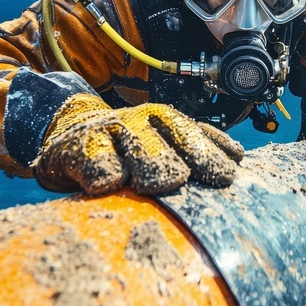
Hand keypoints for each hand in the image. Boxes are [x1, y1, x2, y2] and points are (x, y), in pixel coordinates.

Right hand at [34, 94, 243, 195]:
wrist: (69, 132)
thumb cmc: (125, 147)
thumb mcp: (160, 141)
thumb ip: (195, 146)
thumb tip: (237, 156)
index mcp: (165, 120)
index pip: (195, 134)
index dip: (211, 152)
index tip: (228, 173)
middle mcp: (140, 121)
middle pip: (170, 134)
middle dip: (186, 154)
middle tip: (193, 178)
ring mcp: (108, 132)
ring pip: (134, 144)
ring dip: (147, 163)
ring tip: (156, 185)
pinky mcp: (76, 148)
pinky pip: (91, 160)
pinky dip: (99, 171)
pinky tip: (107, 185)